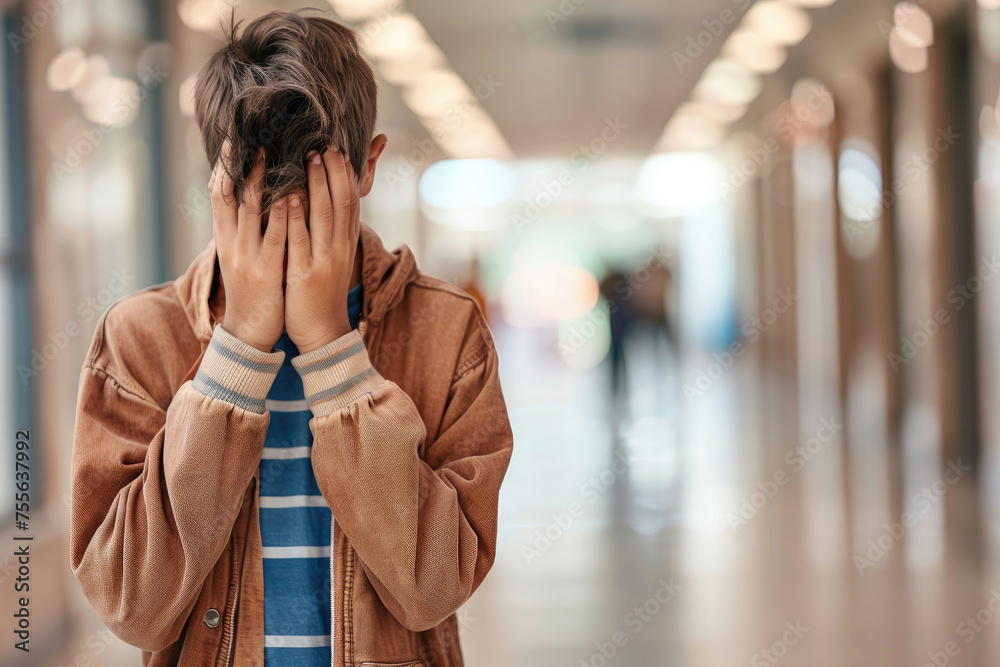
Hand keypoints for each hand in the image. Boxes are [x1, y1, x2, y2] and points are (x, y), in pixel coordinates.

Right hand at [212, 144, 287, 351]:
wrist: (249, 332)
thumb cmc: (252, 289)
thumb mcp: (242, 255)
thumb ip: (244, 228)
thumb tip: (250, 196)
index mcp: (224, 237)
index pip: (217, 193)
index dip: (223, 165)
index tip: (232, 137)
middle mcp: (230, 242)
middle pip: (228, 194)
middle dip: (235, 162)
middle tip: (245, 133)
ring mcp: (247, 256)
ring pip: (249, 210)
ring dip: (258, 180)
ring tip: (267, 152)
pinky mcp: (266, 271)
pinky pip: (275, 238)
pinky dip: (282, 215)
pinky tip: (291, 195)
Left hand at [284, 148, 359, 353]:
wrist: (323, 333)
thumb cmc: (322, 293)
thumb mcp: (332, 259)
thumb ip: (331, 231)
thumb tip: (326, 203)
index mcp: (344, 243)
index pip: (351, 201)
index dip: (346, 174)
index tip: (339, 149)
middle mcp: (339, 248)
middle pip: (341, 201)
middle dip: (334, 171)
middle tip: (326, 143)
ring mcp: (324, 260)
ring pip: (324, 216)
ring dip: (317, 184)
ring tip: (309, 157)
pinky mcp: (305, 275)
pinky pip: (301, 241)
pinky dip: (296, 218)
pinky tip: (289, 197)